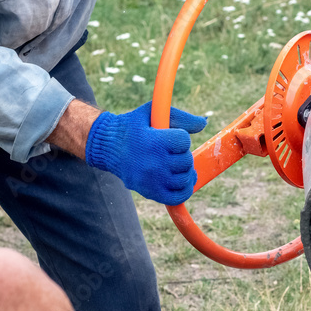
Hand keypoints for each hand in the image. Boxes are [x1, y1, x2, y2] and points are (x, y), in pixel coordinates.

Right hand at [85, 102, 207, 204]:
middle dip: (182, 154)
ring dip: (185, 171)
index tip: (170, 138)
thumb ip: (180, 117)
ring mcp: (152, 180)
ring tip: (176, 165)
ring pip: (185, 179)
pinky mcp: (151, 193)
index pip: (184, 141)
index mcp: (153, 141)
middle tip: (171, 152)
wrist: (107, 147)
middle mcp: (153, 163)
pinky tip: (181, 181)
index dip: (180, 138)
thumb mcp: (152, 113)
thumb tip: (203, 123)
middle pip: (186, 161)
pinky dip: (184, 190)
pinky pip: (178, 197)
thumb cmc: (132, 127)